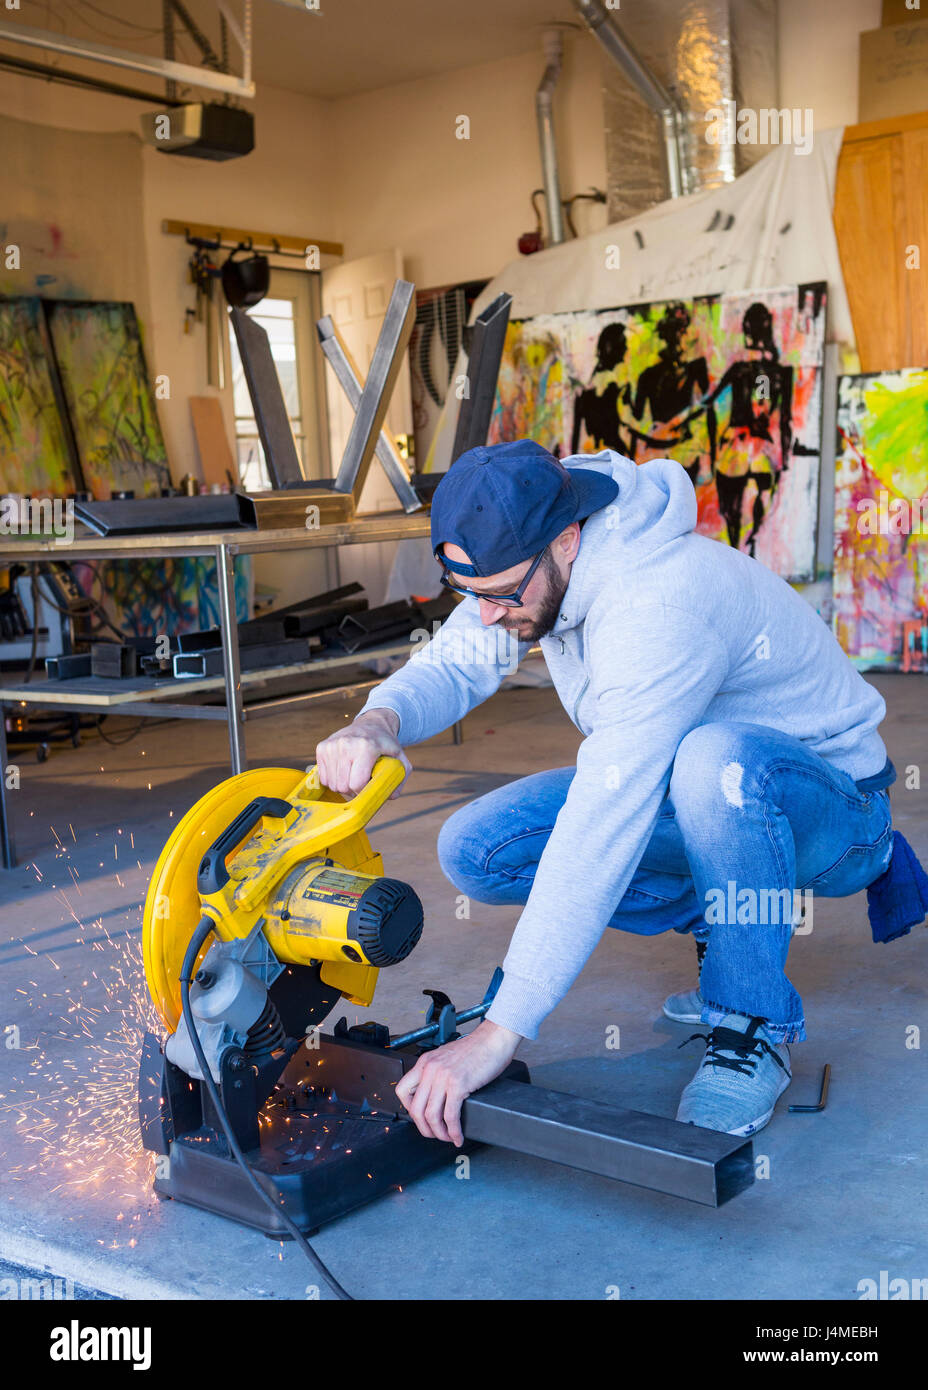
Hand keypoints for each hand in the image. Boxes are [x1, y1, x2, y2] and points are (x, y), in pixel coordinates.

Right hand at [315, 708, 410, 798]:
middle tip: (361, 782)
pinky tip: (343, 770)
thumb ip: (400, 777)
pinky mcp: (322, 747)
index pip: (356, 783)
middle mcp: (346, 744)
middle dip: (352, 790)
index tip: (368, 786)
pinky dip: (332, 779)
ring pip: (331, 784)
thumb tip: (392, 796)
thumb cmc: (384, 744)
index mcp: (366, 747)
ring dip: (342, 785)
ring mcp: (332, 746)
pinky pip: (323, 777)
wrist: (370, 724)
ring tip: (352, 775)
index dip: (363, 791)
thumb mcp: (400, 758)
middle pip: (342, 786)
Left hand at [394, 1019, 520, 1144]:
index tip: (419, 1117)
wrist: (494, 1038)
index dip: (409, 1109)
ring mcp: (443, 1077)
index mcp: (425, 1062)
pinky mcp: (458, 1085)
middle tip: (434, 1134)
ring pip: (431, 1116)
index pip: (402, 1090)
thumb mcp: (446, 1056)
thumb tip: (434, 1095)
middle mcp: (430, 1069)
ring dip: (439, 1133)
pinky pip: (450, 1116)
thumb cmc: (476, 1047)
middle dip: (424, 1128)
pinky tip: (458, 1135)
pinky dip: (454, 1131)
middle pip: (416, 1109)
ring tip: (448, 1137)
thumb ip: (436, 1072)